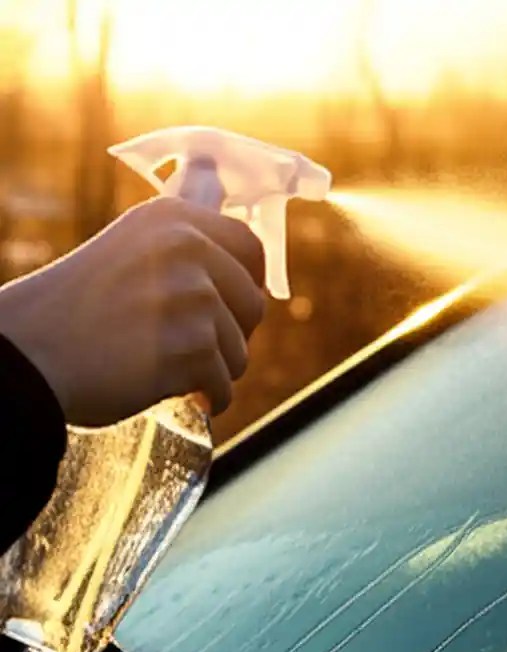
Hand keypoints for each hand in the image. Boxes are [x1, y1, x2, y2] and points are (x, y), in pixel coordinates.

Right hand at [0, 197, 265, 426]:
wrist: (27, 353)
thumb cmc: (75, 308)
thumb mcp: (128, 247)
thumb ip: (179, 231)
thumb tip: (211, 170)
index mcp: (174, 217)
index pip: (251, 247)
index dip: (247, 283)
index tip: (230, 304)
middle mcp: (187, 248)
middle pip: (253, 306)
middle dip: (228, 335)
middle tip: (183, 344)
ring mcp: (191, 296)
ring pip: (238, 352)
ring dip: (211, 370)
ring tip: (162, 365)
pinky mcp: (191, 346)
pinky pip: (223, 385)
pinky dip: (206, 399)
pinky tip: (179, 395)